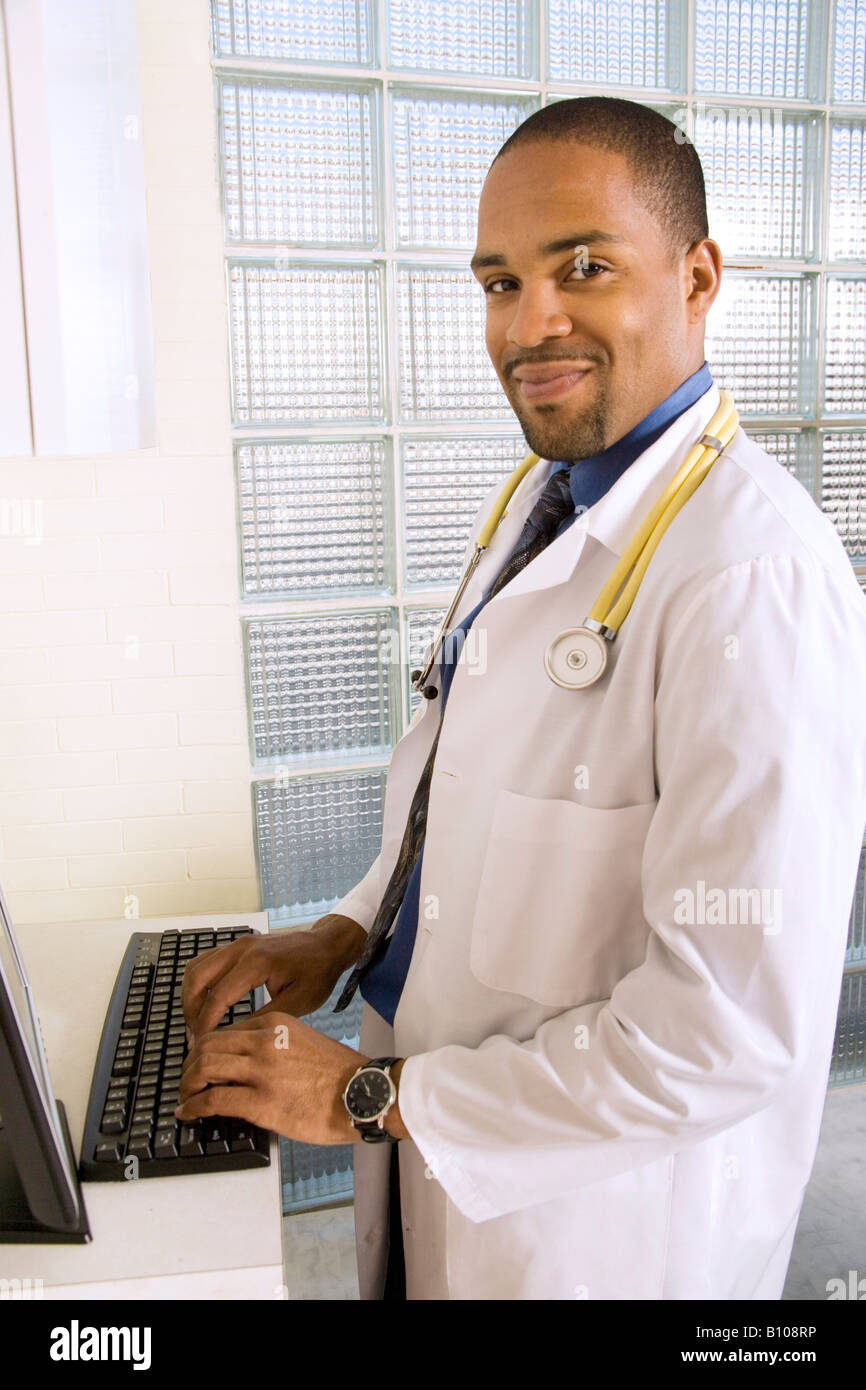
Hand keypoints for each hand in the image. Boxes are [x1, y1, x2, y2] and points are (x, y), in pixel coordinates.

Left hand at [174, 1012, 373, 1144]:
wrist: (363, 1093)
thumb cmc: (339, 1074)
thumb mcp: (304, 1042)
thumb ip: (275, 1046)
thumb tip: (248, 1064)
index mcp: (275, 1024)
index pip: (224, 1031)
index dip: (204, 1048)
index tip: (199, 1062)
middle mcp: (264, 1042)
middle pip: (207, 1045)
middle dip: (189, 1065)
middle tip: (186, 1081)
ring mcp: (261, 1071)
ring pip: (204, 1068)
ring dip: (187, 1084)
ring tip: (185, 1097)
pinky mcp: (261, 1101)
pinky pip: (213, 1100)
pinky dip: (193, 1106)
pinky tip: (189, 1112)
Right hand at [181, 916, 363, 1044]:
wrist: (326, 946)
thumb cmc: (317, 972)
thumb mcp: (297, 1003)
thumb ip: (264, 1019)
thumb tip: (233, 1037)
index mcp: (256, 962)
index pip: (218, 996)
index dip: (205, 1024)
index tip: (200, 1045)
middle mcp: (242, 949)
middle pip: (197, 978)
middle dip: (190, 1010)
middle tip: (194, 1037)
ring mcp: (237, 944)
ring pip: (196, 968)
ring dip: (191, 996)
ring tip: (196, 1023)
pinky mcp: (237, 946)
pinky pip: (205, 961)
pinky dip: (198, 983)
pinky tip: (204, 1003)